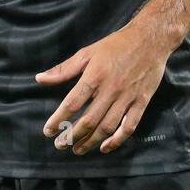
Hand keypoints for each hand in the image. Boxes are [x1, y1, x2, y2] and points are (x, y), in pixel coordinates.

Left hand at [36, 21, 168, 155]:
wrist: (150, 40)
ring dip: (91, 141)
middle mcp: (110, 89)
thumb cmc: (115, 46)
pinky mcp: (141, 102)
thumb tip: (39, 79)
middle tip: (60, 145)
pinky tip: (105, 147)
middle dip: (72, 136)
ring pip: (107, 127)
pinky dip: (117, 140)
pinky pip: (129, 126)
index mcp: (94, 76)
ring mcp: (127, 97)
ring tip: (77, 149)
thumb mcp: (86, 53)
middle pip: (89, 120)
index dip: (58, 120)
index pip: (72, 103)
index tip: (48, 131)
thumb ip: (63, 69)